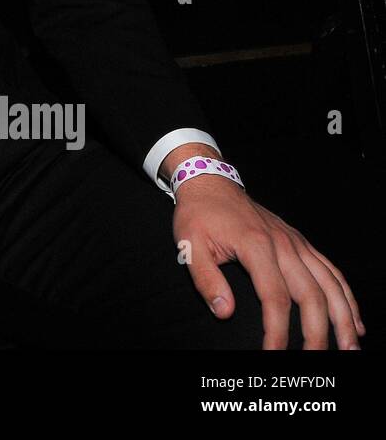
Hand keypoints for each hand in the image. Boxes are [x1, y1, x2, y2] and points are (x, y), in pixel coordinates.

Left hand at [172, 176, 364, 348]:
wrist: (210, 183)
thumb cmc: (198, 214)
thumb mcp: (189, 244)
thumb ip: (205, 279)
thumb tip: (224, 311)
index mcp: (255, 245)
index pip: (274, 297)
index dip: (277, 330)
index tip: (274, 354)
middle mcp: (283, 244)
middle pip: (311, 295)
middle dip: (317, 333)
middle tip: (315, 360)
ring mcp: (296, 243)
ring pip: (330, 284)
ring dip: (344, 318)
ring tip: (351, 348)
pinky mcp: (301, 242)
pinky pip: (331, 271)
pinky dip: (347, 296)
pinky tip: (355, 320)